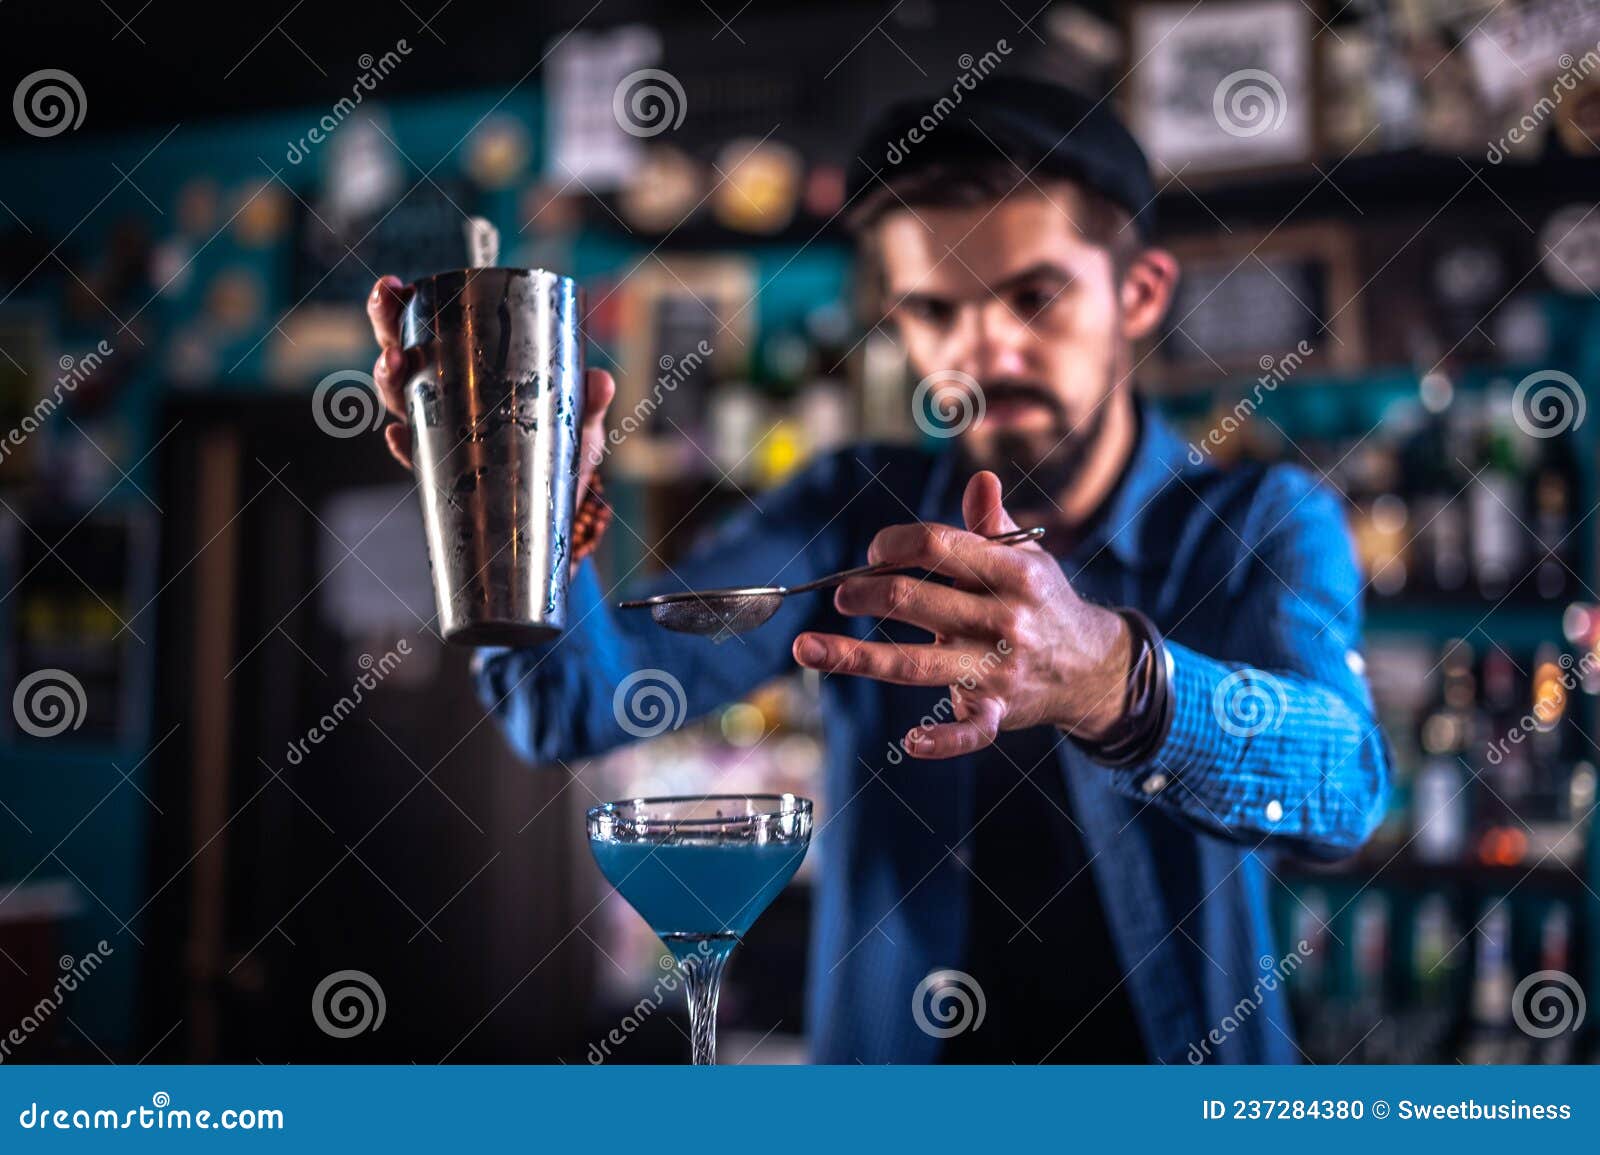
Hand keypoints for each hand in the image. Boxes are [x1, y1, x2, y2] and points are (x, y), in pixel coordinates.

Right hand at [365, 275, 615, 505]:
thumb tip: (599, 382)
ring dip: (390, 380)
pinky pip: (417, 458)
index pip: (426, 328)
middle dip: (385, 326)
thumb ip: (588, 400)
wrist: (560, 500)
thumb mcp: (577, 416)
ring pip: (401, 400)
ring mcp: (441, 433)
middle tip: (388, 304)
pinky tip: (401, 436)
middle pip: (400, 354)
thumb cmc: (562, 445)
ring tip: (396, 365)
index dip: (402, 306)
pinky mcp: (446, 473)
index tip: (396, 286)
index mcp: (467, 368)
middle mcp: (444, 396)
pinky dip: (406, 446)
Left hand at [792, 471, 1131, 758]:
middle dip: (866, 592)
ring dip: (855, 656)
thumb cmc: (1042, 602)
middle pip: (915, 601)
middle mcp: (1004, 620)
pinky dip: (942, 740)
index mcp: (1012, 573)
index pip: (938, 546)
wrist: (1091, 666)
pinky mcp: (997, 712)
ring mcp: (999, 670)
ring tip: (807, 648)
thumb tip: (979, 479)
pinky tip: (911, 742)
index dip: (895, 544)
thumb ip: (993, 523)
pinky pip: (969, 731)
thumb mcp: (1028, 557)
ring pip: (916, 664)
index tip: (873, 553)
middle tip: (839, 593)